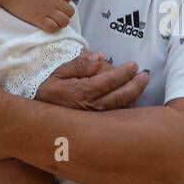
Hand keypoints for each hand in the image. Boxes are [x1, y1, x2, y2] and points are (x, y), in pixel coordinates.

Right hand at [4, 0, 74, 31]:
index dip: (67, 1)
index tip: (60, 3)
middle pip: (70, 11)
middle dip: (65, 14)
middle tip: (57, 15)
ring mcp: (47, 10)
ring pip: (64, 21)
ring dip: (60, 23)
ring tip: (53, 21)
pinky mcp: (39, 19)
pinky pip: (53, 28)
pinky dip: (52, 28)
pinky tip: (46, 25)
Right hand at [34, 50, 148, 110]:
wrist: (38, 115)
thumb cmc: (49, 89)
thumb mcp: (59, 72)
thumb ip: (79, 64)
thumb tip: (99, 57)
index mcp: (81, 93)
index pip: (108, 82)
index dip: (123, 73)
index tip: (134, 65)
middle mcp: (89, 108)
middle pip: (119, 97)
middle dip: (135, 86)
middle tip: (144, 75)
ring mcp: (94, 119)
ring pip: (120, 110)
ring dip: (133, 97)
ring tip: (142, 84)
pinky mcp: (95, 126)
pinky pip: (115, 118)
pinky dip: (127, 109)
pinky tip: (133, 99)